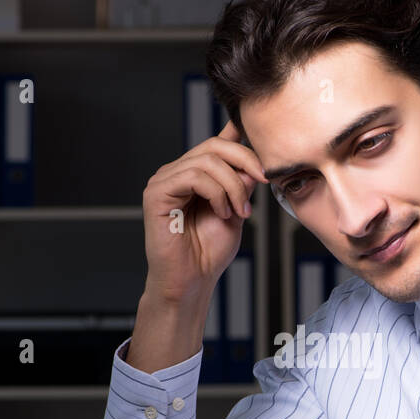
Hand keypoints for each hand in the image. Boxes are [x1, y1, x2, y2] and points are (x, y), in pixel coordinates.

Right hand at [140, 119, 266, 303]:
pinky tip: (222, 213)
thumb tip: (252, 160)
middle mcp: (175, 173)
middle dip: (245, 161)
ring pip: (206, 161)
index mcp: (193, 175)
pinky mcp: (156, 194)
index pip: (216, 144)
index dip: (238, 136)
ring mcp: (163, 181)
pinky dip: (216, 194)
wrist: (192, 281)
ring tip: (239, 211)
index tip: (262, 149)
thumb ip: (241, 184)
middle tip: (263, 181)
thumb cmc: (210, 252)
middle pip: (213, 145)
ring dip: (232, 185)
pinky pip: (192, 177)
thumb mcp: (236, 210)